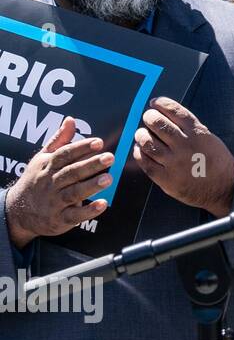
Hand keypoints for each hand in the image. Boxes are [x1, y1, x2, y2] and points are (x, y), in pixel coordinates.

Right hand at [5, 117, 112, 248]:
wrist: (17, 211)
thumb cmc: (37, 180)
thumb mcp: (43, 158)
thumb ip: (59, 140)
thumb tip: (71, 120)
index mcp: (48, 166)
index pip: (65, 155)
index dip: (81, 148)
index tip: (98, 142)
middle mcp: (51, 183)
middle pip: (71, 172)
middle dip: (90, 165)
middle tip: (110, 157)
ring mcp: (55, 202)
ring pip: (73, 193)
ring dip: (91, 186)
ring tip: (109, 178)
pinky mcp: (59, 219)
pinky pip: (74, 215)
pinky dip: (88, 211)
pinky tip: (102, 204)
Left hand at [132, 97, 233, 215]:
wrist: (224, 187)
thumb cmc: (217, 162)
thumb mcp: (209, 139)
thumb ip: (190, 129)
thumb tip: (167, 117)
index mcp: (198, 133)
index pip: (175, 111)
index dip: (161, 104)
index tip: (155, 103)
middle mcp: (185, 146)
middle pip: (158, 124)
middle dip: (149, 117)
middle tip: (148, 118)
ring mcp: (174, 163)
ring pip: (147, 143)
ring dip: (141, 135)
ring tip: (142, 134)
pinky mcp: (166, 178)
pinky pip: (145, 162)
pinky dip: (139, 153)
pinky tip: (141, 150)